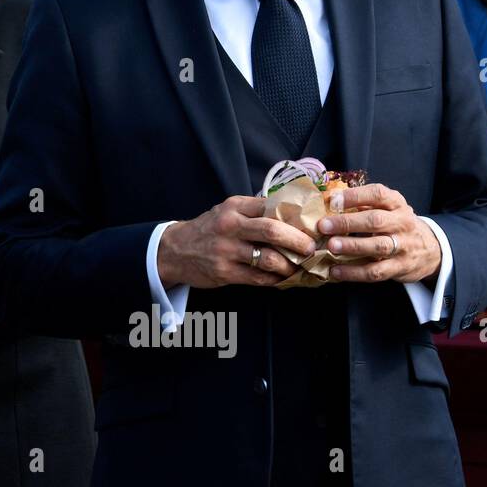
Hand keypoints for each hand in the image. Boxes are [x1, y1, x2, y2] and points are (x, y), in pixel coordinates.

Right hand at [157, 195, 317, 289]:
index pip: (272, 207)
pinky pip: (259, 278)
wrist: (175, 250)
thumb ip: (254, 211)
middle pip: (272, 231)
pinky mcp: (225, 272)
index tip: (312, 226)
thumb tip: (293, 215)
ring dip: (289, 266)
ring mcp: (226, 250)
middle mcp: (230, 226)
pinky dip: (275, 279)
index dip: (295, 217)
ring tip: (297, 267)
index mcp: (234, 207)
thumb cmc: (209, 229)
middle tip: (310, 249)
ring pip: (269, 259)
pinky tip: (280, 278)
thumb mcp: (227, 211)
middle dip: (298, 241)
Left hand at [317, 183, 440, 282]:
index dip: (355, 196)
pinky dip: (354, 272)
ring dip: (352, 246)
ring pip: (377, 246)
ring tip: (331, 246)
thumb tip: (328, 203)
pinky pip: (376, 271)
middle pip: (375, 221)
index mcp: (396, 204)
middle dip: (347, 223)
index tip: (333, 200)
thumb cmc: (396, 225)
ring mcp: (403, 246)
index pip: (378, 195)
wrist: (430, 249)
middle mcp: (402, 223)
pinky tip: (336, 271)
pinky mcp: (400, 267)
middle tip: (323, 226)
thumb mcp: (387, 209)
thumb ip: (362, 205)